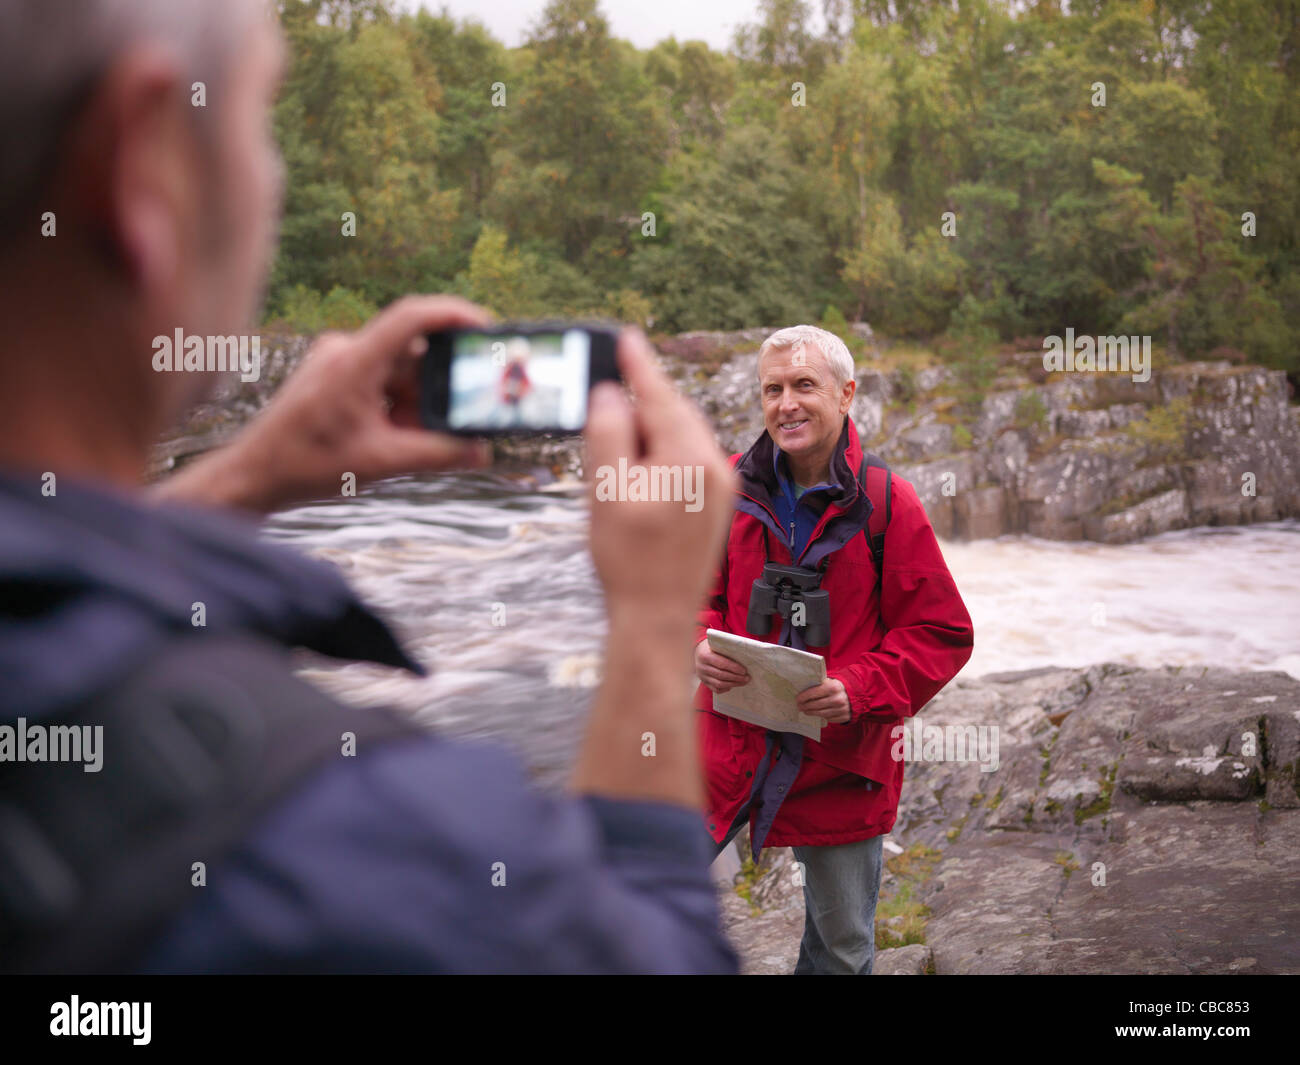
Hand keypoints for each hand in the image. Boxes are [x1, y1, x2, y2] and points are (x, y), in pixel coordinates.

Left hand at [155, 295, 493, 512]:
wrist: (253, 475)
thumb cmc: (305, 464)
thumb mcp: (381, 462)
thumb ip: (436, 455)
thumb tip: (480, 452)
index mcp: (354, 361)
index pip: (412, 317)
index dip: (454, 315)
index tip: (485, 328)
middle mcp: (345, 351)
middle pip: (411, 354)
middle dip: (437, 386)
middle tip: (457, 416)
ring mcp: (336, 362)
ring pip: (397, 372)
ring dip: (415, 403)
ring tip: (414, 440)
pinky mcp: (332, 377)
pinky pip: (379, 382)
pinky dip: (396, 407)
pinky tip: (394, 439)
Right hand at [584, 329, 736, 625]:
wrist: (659, 619)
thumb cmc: (630, 561)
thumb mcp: (606, 491)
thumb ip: (608, 434)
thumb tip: (610, 393)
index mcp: (690, 458)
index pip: (659, 395)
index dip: (638, 365)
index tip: (625, 337)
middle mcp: (715, 467)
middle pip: (673, 414)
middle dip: (641, 398)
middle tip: (610, 378)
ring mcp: (721, 488)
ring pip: (681, 438)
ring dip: (650, 428)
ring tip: (616, 428)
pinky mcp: (718, 507)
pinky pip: (690, 460)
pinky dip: (663, 452)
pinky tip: (641, 462)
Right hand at [694, 638, 749, 693]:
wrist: (697, 652)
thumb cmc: (711, 647)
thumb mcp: (716, 645)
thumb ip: (726, 650)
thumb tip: (744, 657)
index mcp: (705, 655)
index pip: (721, 663)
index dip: (734, 668)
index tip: (744, 671)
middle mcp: (702, 667)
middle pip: (721, 675)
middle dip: (736, 677)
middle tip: (747, 678)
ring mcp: (702, 676)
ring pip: (719, 684)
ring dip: (733, 684)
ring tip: (743, 682)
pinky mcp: (704, 682)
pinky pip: (715, 689)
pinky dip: (725, 688)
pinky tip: (732, 685)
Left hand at [797, 678, 850, 723]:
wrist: (857, 694)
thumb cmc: (839, 687)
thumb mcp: (831, 681)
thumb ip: (820, 684)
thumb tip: (803, 689)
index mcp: (833, 687)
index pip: (814, 693)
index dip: (804, 696)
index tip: (798, 699)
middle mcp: (838, 699)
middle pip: (816, 705)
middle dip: (805, 706)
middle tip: (800, 706)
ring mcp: (841, 710)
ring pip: (821, 714)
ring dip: (811, 713)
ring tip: (806, 711)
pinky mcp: (844, 717)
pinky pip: (829, 718)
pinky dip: (822, 716)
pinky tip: (817, 714)